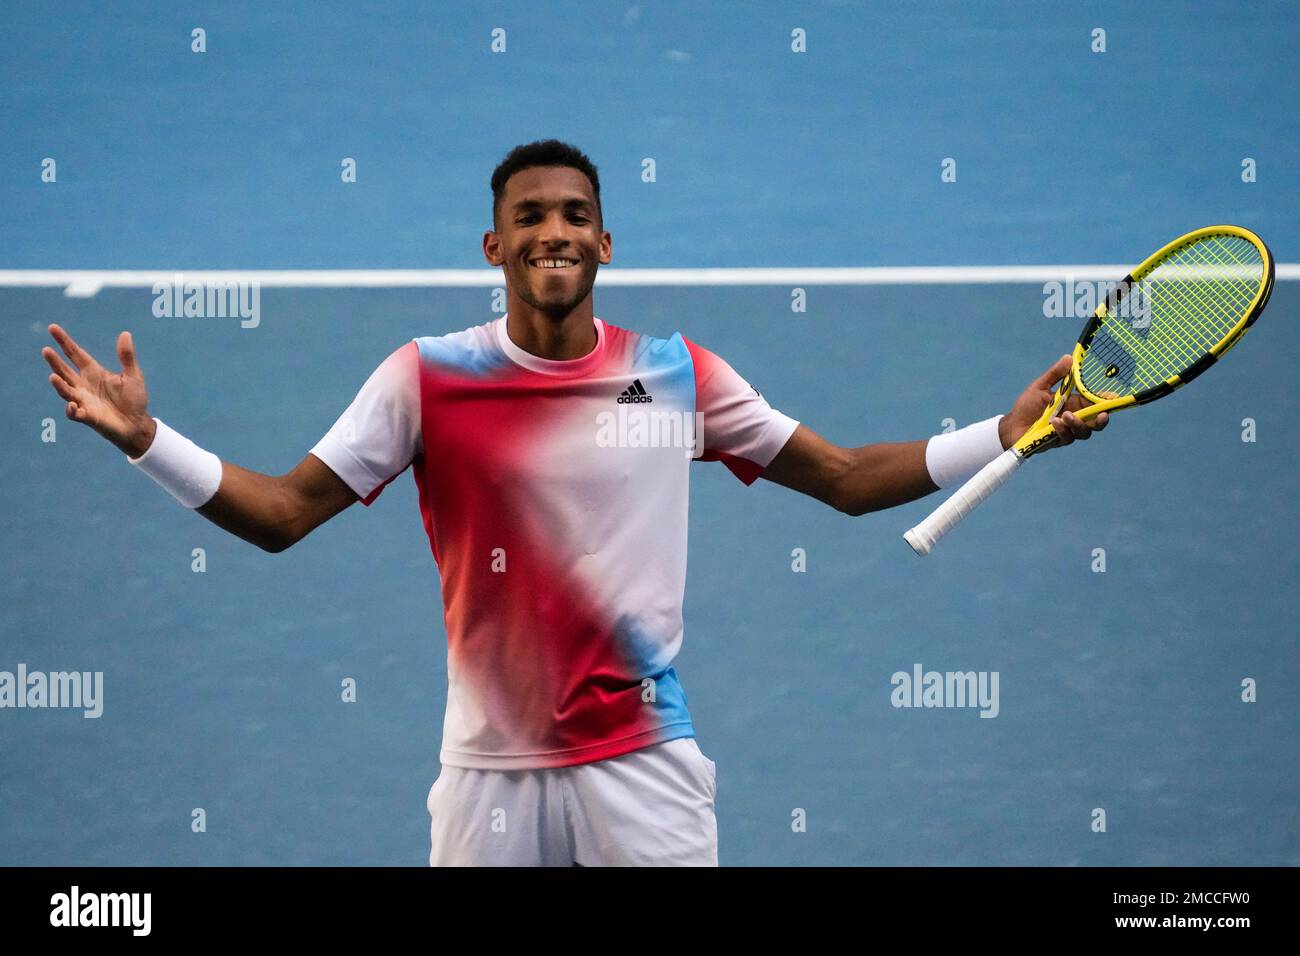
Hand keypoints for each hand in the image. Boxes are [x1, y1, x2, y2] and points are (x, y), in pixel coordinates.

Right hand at [42, 324, 155, 456]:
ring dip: (59, 385)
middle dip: (55, 361)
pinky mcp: (88, 416)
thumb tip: (125, 333)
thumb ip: (127, 357)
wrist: (137, 424)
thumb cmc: (134, 399)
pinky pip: (75, 413)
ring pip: (65, 391)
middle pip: (64, 370)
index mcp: (94, 372)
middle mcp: (84, 385)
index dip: (64, 342)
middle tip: (46, 350)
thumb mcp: (133, 375)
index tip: (52, 328)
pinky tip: (72, 405)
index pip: (75, 354)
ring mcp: (83, 400)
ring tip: (53, 377)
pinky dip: (72, 410)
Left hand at [998, 354, 1108, 450]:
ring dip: (1079, 424)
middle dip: (1102, 419)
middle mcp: (1074, 418)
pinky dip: (1063, 430)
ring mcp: (1068, 431)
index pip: (1095, 403)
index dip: (1106, 402)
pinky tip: (1055, 424)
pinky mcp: (1058, 441)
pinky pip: (1068, 438)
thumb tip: (1069, 357)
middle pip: (1097, 422)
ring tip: (1065, 416)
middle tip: (1103, 415)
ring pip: (1085, 432)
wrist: (1012, 425)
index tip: (1114, 398)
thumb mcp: (1040, 386)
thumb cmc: (1027, 405)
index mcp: (1074, 404)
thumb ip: (1055, 374)